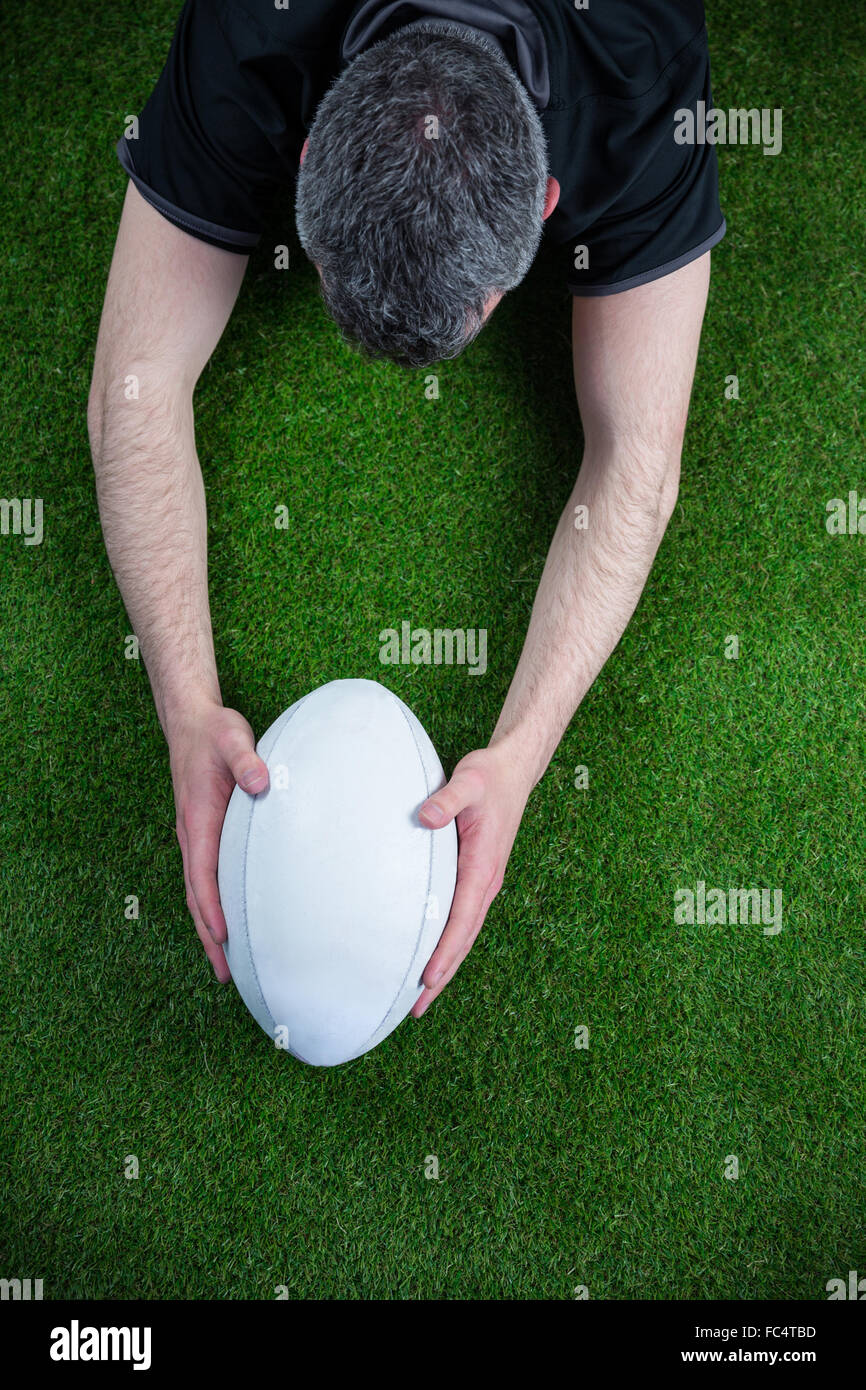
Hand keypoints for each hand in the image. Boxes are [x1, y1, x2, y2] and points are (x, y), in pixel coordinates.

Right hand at [169, 703, 268, 980]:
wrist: (191, 722)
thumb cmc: (216, 733)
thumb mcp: (233, 738)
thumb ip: (247, 759)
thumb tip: (262, 782)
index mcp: (198, 818)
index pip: (203, 871)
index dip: (212, 905)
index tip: (222, 937)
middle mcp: (192, 834)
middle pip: (198, 895)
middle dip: (210, 935)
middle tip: (225, 974)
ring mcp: (195, 837)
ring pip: (200, 892)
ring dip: (210, 928)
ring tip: (226, 966)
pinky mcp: (203, 835)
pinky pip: (206, 879)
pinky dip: (213, 907)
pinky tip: (228, 924)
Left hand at [412, 744, 529, 1017]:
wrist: (513, 771)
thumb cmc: (488, 776)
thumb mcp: (468, 780)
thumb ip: (447, 799)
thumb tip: (426, 818)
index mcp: (483, 866)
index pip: (462, 917)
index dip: (445, 950)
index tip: (427, 977)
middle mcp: (486, 882)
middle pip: (463, 938)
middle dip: (442, 974)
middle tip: (415, 1007)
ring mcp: (483, 883)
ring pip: (464, 933)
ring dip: (445, 965)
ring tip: (420, 997)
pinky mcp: (477, 878)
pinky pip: (462, 919)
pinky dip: (448, 944)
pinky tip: (433, 956)